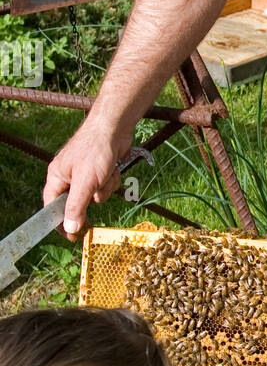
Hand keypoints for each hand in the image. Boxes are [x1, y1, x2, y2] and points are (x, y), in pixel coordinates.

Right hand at [43, 115, 130, 236]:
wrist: (114, 128)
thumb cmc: (95, 150)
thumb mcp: (85, 182)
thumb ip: (76, 206)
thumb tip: (69, 228)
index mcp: (56, 177)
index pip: (52, 207)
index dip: (60, 222)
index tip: (71, 237)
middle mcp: (68, 176)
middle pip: (76, 203)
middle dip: (88, 204)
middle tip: (91, 225)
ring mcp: (85, 174)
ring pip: (94, 196)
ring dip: (104, 190)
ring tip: (106, 176)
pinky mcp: (100, 171)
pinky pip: (105, 186)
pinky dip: (111, 181)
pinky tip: (114, 170)